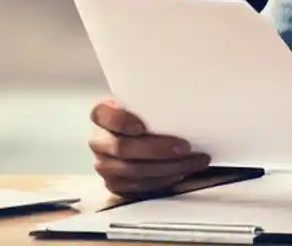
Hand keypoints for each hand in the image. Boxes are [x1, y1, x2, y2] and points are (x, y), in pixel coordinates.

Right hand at [89, 99, 211, 196]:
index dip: (121, 122)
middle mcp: (98, 141)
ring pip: (133, 171)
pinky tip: (181, 173)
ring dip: (168, 168)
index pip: (103, 116)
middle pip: (123, 149)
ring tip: (193, 162)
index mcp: (101, 115)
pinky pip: (139, 187)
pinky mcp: (115, 184)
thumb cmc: (144, 118)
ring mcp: (104, 165)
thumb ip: (151, 104)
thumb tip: (186, 103)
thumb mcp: (142, 104)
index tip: (142, 127)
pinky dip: (163, 181)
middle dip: (157, 150)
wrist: (135, 138)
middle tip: (184, 147)